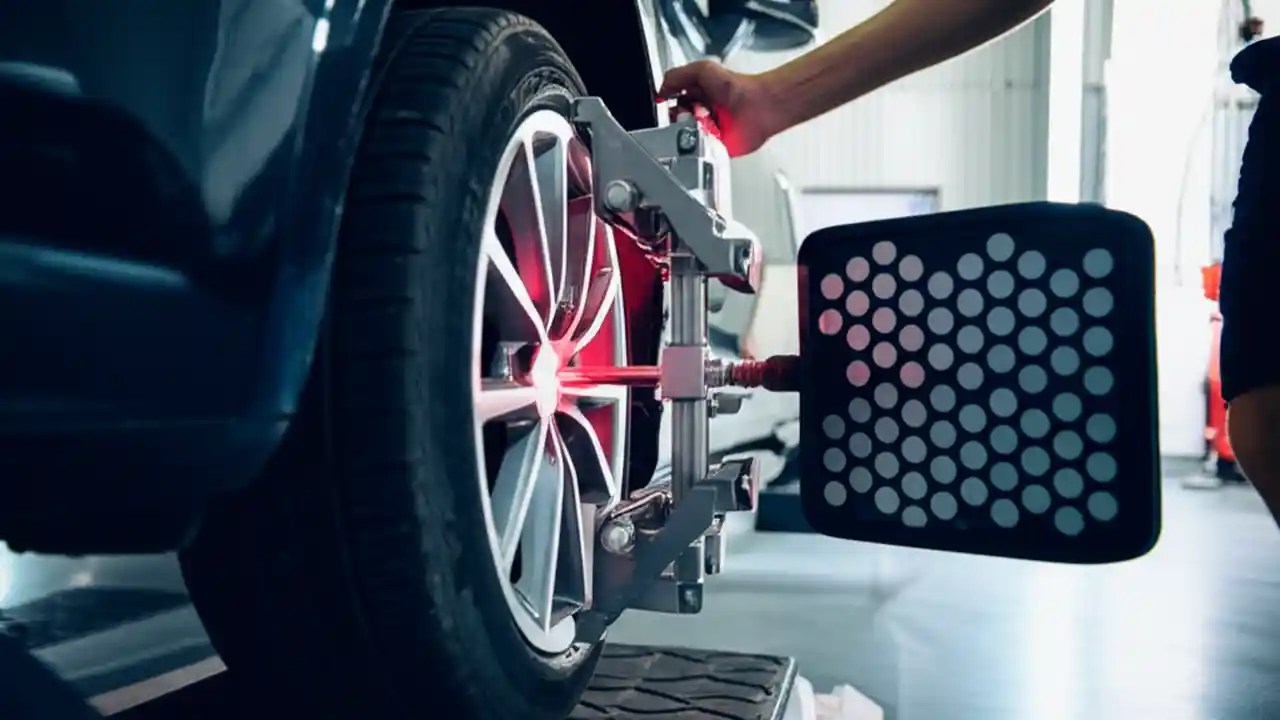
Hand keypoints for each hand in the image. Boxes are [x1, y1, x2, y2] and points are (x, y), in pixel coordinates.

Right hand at [658, 60, 784, 156]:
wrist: (756, 107)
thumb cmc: (737, 88)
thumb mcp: (702, 70)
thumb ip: (676, 76)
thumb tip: (660, 90)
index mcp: (696, 93)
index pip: (670, 100)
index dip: (666, 102)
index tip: (665, 101)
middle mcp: (701, 112)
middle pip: (674, 119)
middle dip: (678, 117)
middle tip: (688, 112)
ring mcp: (707, 129)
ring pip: (684, 135)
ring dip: (689, 129)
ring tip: (701, 120)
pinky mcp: (714, 144)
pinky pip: (697, 149)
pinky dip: (698, 143)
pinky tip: (707, 132)